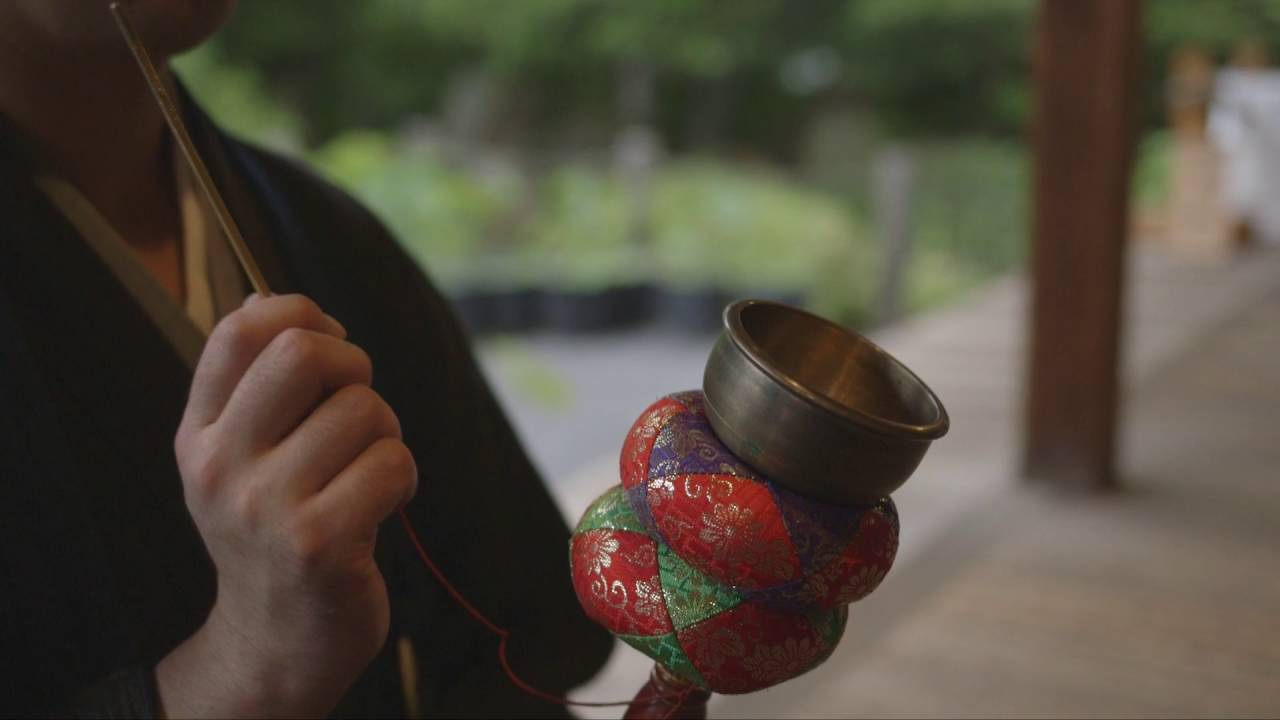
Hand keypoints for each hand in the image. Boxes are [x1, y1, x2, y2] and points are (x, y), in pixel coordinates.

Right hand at [156, 294, 417, 718]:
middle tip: (357, 408)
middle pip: (304, 354)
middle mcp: (221, 465)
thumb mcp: (241, 459)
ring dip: (386, 433)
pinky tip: (382, 505)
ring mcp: (267, 505)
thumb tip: (271, 300)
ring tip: (366, 472)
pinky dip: (405, 477)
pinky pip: (394, 462)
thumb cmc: (277, 531)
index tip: (329, 345)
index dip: (301, 315)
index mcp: (199, 434)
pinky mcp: (320, 541)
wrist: (276, 641)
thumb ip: (253, 386)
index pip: (238, 331)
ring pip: (365, 409)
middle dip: (354, 366)